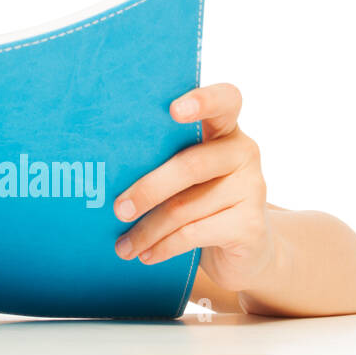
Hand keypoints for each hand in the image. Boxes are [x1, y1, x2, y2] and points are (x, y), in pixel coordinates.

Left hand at [111, 83, 275, 292]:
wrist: (247, 250)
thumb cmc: (201, 200)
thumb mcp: (185, 175)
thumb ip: (162, 160)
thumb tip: (102, 171)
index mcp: (224, 129)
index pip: (225, 100)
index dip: (202, 100)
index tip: (173, 109)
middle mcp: (244, 152)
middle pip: (190, 165)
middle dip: (147, 189)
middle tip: (117, 209)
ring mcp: (252, 188)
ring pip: (186, 206)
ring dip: (147, 229)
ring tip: (122, 246)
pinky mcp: (252, 225)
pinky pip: (195, 233)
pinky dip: (164, 246)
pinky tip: (146, 254)